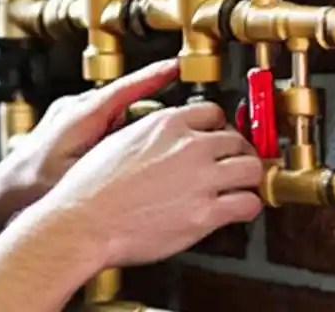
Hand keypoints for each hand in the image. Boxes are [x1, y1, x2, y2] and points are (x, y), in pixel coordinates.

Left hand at [0, 59, 180, 220]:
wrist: (3, 191)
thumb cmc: (32, 186)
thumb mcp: (75, 175)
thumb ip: (108, 160)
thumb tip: (139, 151)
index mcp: (79, 116)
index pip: (123, 88)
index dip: (152, 76)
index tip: (176, 65)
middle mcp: (73, 108)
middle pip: (123, 98)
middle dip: (151, 105)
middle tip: (180, 120)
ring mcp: (70, 113)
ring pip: (114, 110)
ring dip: (134, 122)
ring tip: (154, 141)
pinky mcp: (68, 123)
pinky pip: (103, 119)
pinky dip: (118, 129)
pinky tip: (126, 150)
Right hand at [34, 101, 263, 268]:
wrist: (83, 221)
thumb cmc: (90, 188)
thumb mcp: (119, 140)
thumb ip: (149, 134)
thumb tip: (162, 138)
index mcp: (166, 124)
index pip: (213, 113)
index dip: (218, 129)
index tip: (218, 140)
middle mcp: (188, 146)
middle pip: (237, 140)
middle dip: (238, 153)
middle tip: (234, 165)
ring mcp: (200, 179)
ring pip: (251, 169)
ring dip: (248, 179)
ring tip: (241, 187)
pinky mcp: (205, 213)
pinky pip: (248, 204)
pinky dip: (248, 206)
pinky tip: (238, 209)